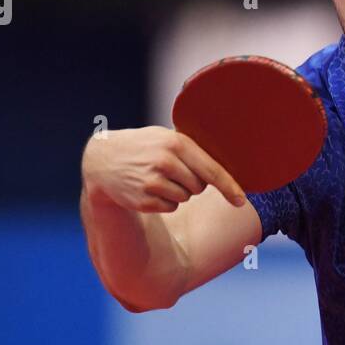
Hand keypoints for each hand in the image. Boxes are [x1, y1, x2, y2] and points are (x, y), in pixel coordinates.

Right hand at [81, 126, 246, 212]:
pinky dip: (165, 201)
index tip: (241, 200)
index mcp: (176, 143)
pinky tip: (149, 188)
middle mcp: (165, 162)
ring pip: (186, 198)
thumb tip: (225, 168)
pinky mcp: (144, 200)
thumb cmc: (144, 147)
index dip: (229, 187)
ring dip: (178, 192)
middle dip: (193, 182)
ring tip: (158, 178)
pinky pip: (171, 207)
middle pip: (200, 186)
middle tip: (172, 171)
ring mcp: (153, 182)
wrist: (103, 160)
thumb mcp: (165, 137)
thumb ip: (192, 149)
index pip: (211, 170)